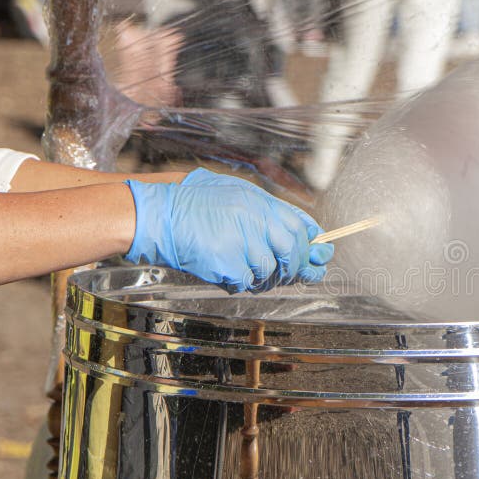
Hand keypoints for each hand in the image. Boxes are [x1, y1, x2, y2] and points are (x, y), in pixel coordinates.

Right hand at [125, 171, 332, 290]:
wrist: (159, 216)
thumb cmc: (197, 206)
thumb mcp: (236, 196)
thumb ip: (269, 212)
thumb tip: (306, 234)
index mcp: (258, 202)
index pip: (299, 226)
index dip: (313, 245)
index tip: (319, 257)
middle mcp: (254, 220)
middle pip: (292, 251)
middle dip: (296, 267)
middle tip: (291, 274)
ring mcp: (240, 242)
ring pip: (270, 271)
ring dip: (263, 276)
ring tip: (246, 268)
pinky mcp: (226, 263)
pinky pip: (247, 282)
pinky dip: (241, 282)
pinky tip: (228, 271)